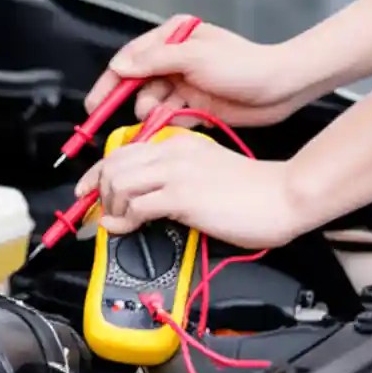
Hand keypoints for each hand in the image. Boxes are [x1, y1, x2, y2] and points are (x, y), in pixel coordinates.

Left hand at [75, 134, 310, 249]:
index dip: (97, 173)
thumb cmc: (253, 191)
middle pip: (113, 163)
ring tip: (119, 222)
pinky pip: (136, 205)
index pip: (123, 150)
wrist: (284, 196)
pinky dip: (123, 220)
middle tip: (101, 212)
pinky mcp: (182, 196)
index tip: (87, 191)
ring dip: (111, 206)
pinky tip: (126, 228)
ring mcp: (176, 172)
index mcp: (178, 144)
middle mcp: (173, 152)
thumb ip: (176, 178)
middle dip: (98, 191)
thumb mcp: (207, 173)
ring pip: (118, 181)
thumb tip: (145, 199)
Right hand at [84, 14, 309, 126]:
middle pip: (137, 82)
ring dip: (152, 111)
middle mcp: (175, 59)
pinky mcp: (195, 105)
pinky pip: (170, 116)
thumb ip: (154, 61)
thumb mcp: (195, 57)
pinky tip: (178, 122)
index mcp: (173, 37)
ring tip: (162, 115)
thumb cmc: (243, 65)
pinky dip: (169, 122)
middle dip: (127, 99)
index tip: (95, 102)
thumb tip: (120, 67)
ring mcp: (185, 83)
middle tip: (106, 118)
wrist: (281, 88)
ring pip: (152, 101)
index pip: (131, 58)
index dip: (111, 80)